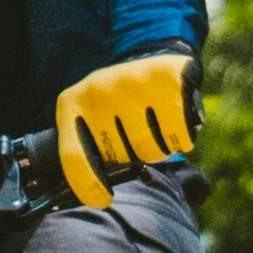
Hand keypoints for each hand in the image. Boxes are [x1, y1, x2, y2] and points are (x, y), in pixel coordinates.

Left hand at [48, 53, 196, 210]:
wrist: (151, 53)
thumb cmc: (117, 102)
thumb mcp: (89, 118)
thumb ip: (84, 152)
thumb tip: (92, 199)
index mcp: (71, 103)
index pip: (74, 156)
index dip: (89, 186)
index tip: (103, 199)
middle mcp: (98, 89)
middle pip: (123, 157)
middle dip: (134, 156)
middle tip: (136, 134)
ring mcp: (132, 82)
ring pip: (152, 150)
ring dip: (159, 148)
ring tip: (155, 125)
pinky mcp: (167, 79)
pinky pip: (179, 136)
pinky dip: (181, 138)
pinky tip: (174, 119)